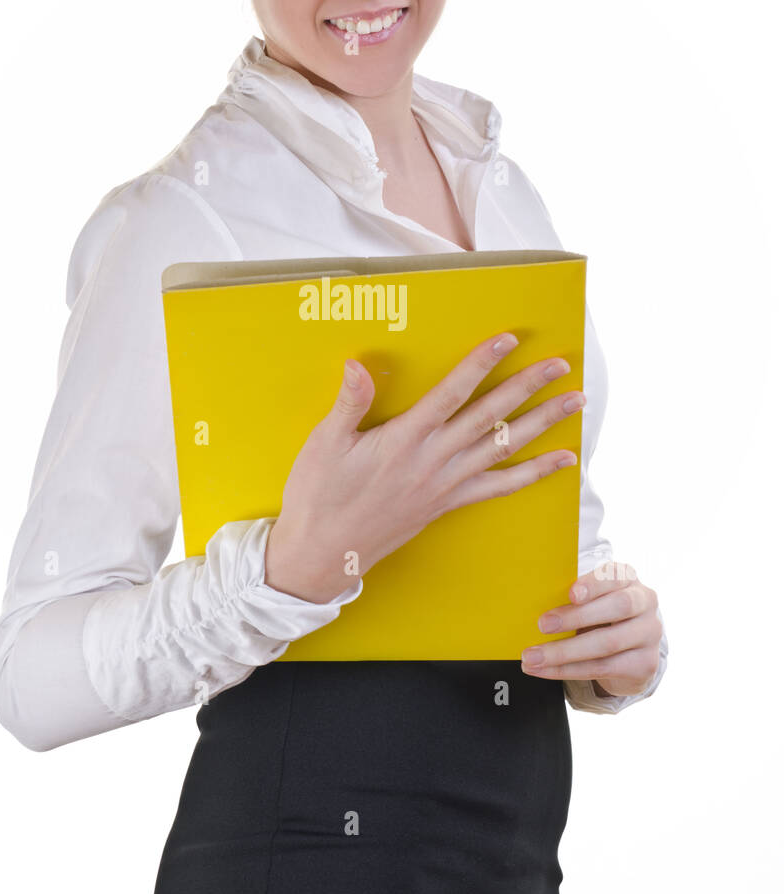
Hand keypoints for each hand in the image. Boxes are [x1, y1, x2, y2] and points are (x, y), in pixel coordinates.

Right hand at [264, 330, 585, 603]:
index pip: (452, 392)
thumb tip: (356, 363)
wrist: (322, 555)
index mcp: (404, 439)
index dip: (481, 362)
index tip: (509, 339)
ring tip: (575, 401)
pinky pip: (500, 486)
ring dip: (543, 422)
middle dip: (528, 386)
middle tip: (561, 363)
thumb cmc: (318, 496)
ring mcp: (445, 485)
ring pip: (504, 447)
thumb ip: (349, 403)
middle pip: (491, 416)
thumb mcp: (323, 444)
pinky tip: (561, 461)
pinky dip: (534, 473)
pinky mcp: (447, 505)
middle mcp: (433, 460)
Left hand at [522, 564, 661, 696]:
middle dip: (576, 617)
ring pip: (607, 644)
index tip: (571, 593)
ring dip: (564, 652)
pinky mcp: (645, 664)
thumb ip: (572, 596)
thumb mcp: (591, 598)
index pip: (615, 575)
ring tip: (532, 657)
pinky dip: (568, 670)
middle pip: (618, 607)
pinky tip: (545, 670)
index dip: (594, 584)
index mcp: (628, 578)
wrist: (631, 647)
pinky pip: (602, 668)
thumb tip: (531, 602)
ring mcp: (650, 634)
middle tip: (543, 625)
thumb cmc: (601, 612)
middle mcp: (645, 603)